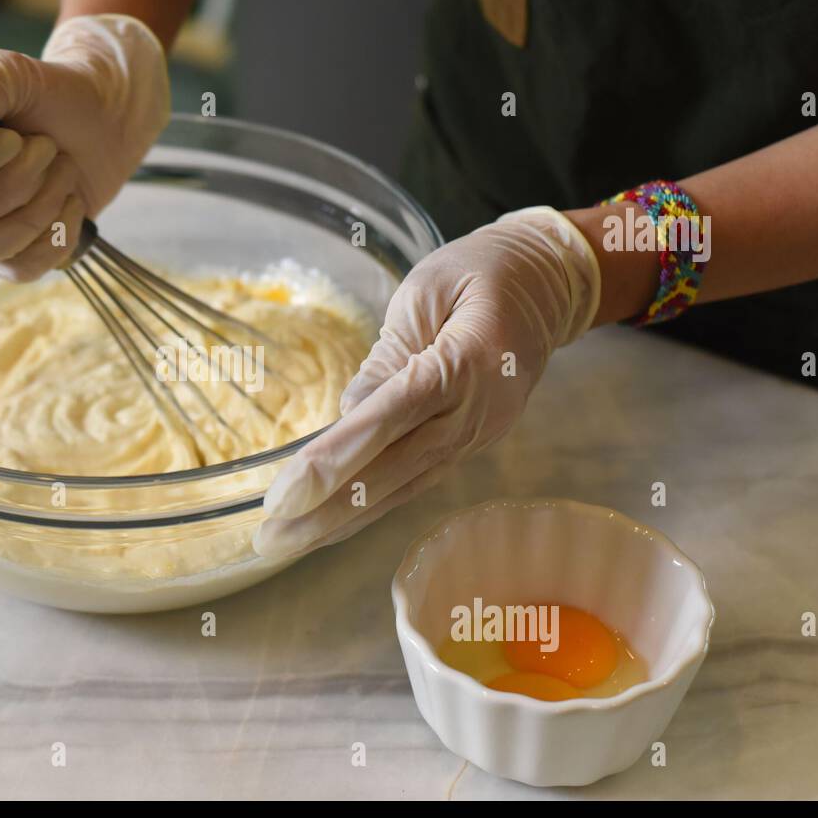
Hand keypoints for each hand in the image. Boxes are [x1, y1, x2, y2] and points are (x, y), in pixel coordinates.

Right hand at [0, 14, 169, 280]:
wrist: (102, 121)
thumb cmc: (47, 93)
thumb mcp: (6, 72)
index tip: (11, 138)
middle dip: (17, 180)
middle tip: (46, 145)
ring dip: (42, 203)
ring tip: (62, 167)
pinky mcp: (5, 255)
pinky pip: (20, 268)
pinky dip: (57, 235)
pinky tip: (69, 201)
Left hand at [252, 207, 600, 557]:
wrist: (549, 284)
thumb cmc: (482, 271)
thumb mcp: (427, 292)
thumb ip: (388, 357)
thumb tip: (348, 415)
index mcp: (466, 361)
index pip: (391, 417)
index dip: (337, 459)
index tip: (286, 495)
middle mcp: (474, 411)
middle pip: (392, 471)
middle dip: (326, 511)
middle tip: (268, 541)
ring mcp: (477, 434)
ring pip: (403, 487)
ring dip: (341, 522)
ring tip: (284, 545)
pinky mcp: (471, 444)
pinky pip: (415, 481)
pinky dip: (371, 508)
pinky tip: (329, 527)